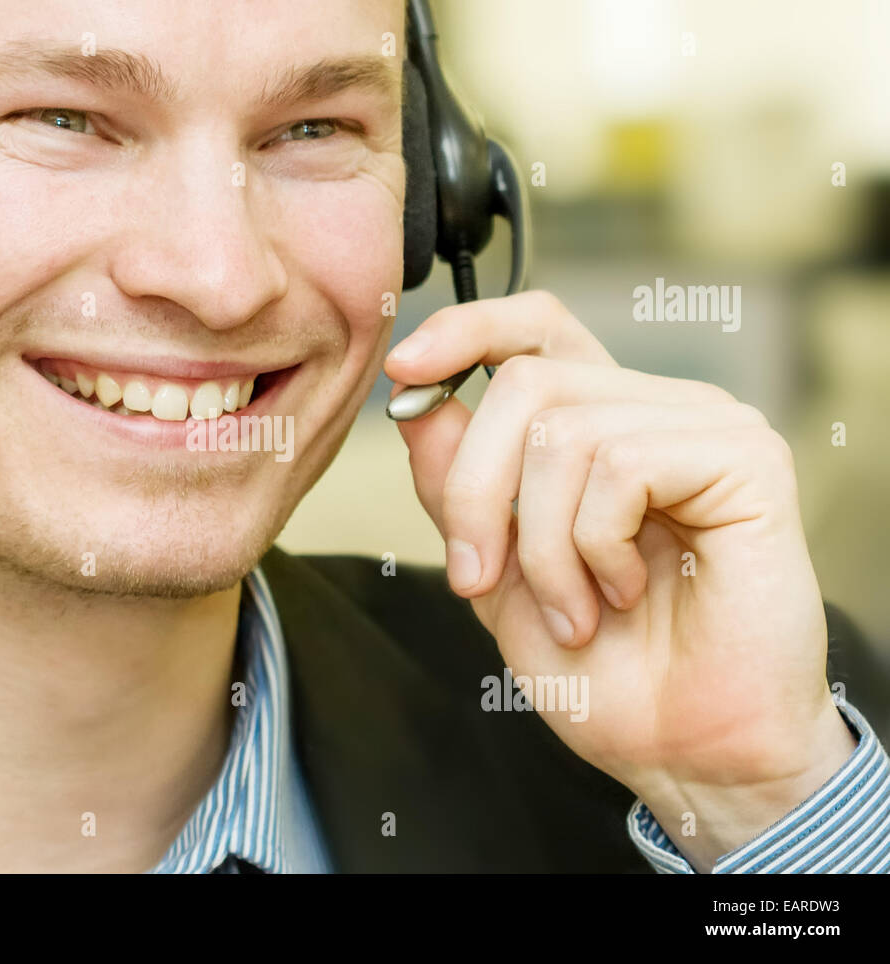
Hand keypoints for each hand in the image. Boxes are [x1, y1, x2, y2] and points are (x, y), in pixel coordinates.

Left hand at [385, 290, 856, 870]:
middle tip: (479, 577)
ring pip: (563, 431)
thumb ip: (457, 486)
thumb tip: (416, 402)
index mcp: (599, 425)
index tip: (404, 368)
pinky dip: (595, 546)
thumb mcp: (497, 570)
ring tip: (574, 610)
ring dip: (541, 545)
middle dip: (475, 490)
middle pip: (525, 382)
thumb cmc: (601, 669)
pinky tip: (624, 593)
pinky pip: (623, 465)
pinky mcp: (745, 459)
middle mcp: (654, 410)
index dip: (466, 330)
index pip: (534, 330)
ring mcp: (704, 427)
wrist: (682, 749)